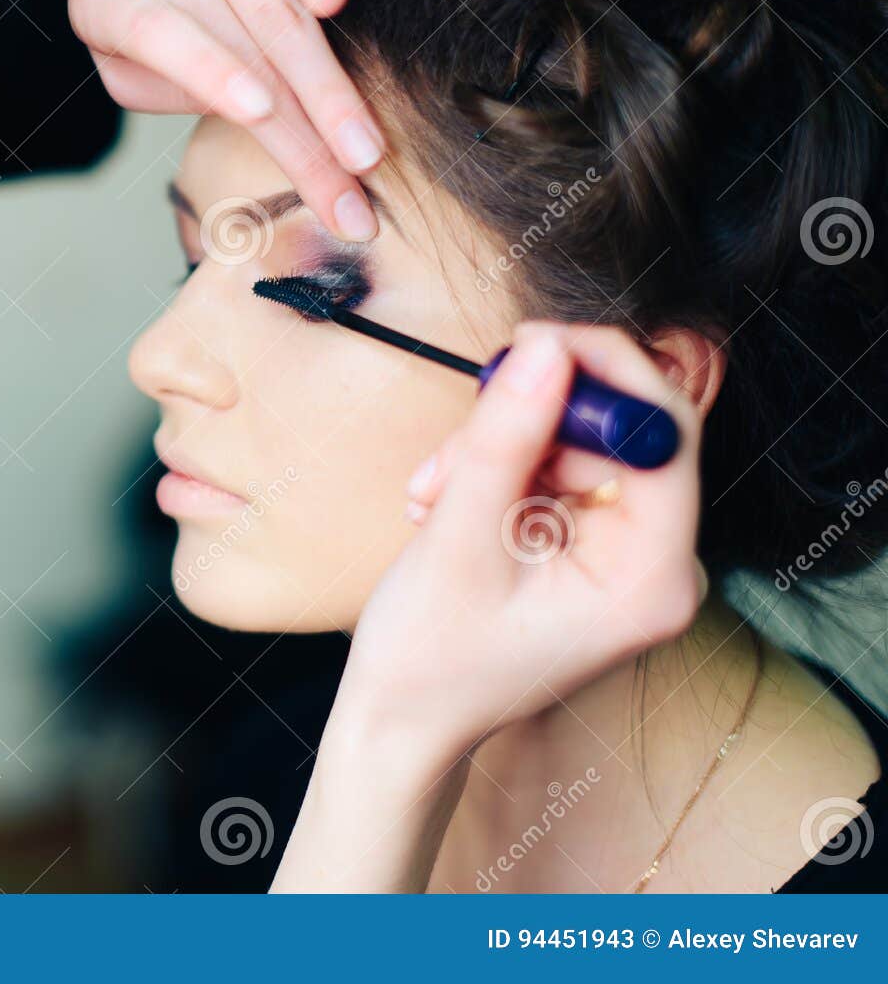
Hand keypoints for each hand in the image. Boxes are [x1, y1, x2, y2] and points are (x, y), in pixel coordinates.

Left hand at [67, 0, 383, 239]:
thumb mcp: (119, 55)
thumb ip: (167, 90)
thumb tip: (247, 116)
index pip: (163, 37)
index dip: (211, 72)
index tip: (257, 111)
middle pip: (243, 44)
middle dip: (305, 128)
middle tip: (348, 195)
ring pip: (279, 8)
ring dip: (330, 85)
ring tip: (365, 150)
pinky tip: (333, 2)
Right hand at [274, 323, 703, 890]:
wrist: (402, 722)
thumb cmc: (429, 660)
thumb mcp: (459, 539)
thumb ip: (506, 438)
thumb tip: (546, 348)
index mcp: (651, 579)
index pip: (663, 436)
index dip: (605, 374)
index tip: (532, 342)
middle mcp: (659, 567)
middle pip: (621, 434)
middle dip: (529, 424)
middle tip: (451, 453)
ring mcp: (627, 557)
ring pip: (578, 444)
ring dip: (497, 449)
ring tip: (433, 496)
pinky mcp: (593, 548)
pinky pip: (559, 469)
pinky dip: (499, 470)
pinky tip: (448, 502)